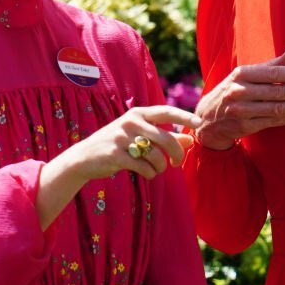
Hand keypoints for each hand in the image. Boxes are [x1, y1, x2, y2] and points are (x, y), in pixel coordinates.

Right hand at [68, 105, 201, 181]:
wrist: (84, 157)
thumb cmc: (118, 144)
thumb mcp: (139, 136)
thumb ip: (165, 136)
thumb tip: (190, 140)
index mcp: (138, 113)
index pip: (166, 111)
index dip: (184, 116)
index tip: (200, 123)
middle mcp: (130, 122)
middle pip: (165, 138)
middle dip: (177, 153)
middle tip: (178, 163)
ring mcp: (121, 138)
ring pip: (156, 154)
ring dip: (161, 166)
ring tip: (157, 169)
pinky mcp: (116, 155)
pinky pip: (144, 167)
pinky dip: (150, 173)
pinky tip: (147, 173)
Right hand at [194, 48, 284, 150]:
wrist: (207, 118)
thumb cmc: (232, 90)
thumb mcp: (246, 75)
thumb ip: (270, 65)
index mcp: (241, 74)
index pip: (271, 73)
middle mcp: (239, 91)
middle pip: (276, 92)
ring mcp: (241, 110)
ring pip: (277, 109)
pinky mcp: (245, 126)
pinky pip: (273, 122)